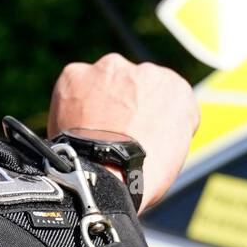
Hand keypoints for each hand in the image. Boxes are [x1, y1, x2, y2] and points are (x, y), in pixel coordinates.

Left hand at [47, 53, 197, 207]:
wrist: (105, 177)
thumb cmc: (142, 174)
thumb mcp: (174, 149)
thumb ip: (164, 125)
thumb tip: (149, 126)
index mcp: (176, 90)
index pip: (162, 96)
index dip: (148, 116)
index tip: (139, 131)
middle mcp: (146, 71)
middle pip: (131, 84)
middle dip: (123, 103)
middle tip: (113, 132)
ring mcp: (110, 69)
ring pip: (102, 81)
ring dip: (98, 100)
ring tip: (91, 132)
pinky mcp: (76, 74)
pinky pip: (72, 85)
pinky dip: (70, 102)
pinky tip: (73, 127)